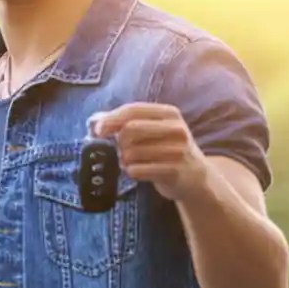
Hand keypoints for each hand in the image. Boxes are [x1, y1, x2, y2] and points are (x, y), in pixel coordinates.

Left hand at [91, 102, 207, 201]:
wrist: (195, 177)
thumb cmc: (166, 149)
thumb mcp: (152, 129)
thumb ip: (123, 122)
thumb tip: (93, 121)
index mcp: (169, 113)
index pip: (132, 110)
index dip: (110, 119)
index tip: (97, 131)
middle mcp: (176, 129)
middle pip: (130, 130)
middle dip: (119, 142)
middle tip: (123, 150)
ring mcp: (177, 151)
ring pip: (132, 152)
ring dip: (125, 160)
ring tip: (133, 162)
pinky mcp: (174, 171)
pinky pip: (138, 170)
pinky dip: (131, 172)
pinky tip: (138, 171)